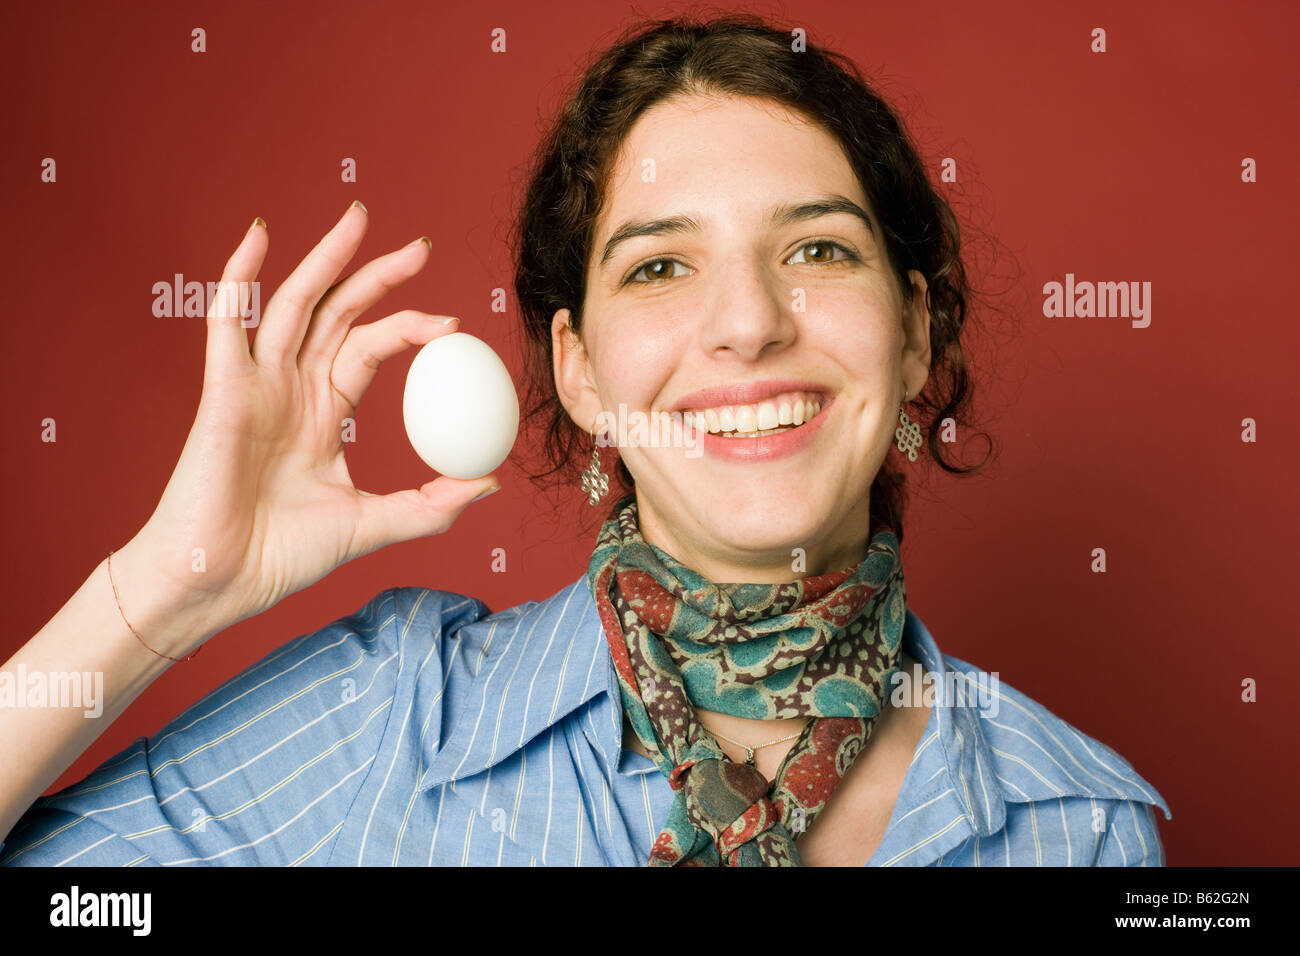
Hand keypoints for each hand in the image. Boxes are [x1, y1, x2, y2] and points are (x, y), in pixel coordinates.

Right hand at [123, 202, 499, 628]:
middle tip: (420, 246)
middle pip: (337, 313)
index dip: (409, 328)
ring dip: (324, 259)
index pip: (369, 349)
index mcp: (321, 413)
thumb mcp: (373, 524)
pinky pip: (228, 319)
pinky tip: (259, 233)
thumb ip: (430, 505)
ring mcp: (255, 385)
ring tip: (358, 218)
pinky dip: (240, 274)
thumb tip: (488, 484)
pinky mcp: (222, 388)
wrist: (220, 581)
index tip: (454, 324)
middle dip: (377, 275)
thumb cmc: (282, 556)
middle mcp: (289, 389)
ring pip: (292, 304)